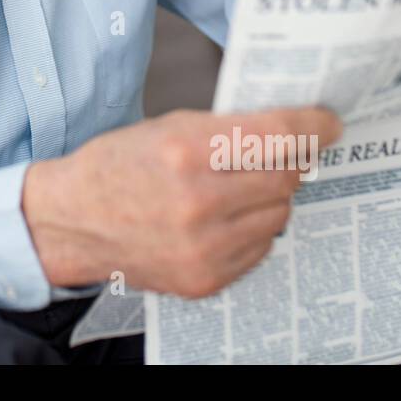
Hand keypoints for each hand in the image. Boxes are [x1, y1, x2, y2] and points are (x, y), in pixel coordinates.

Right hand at [22, 106, 342, 297]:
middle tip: (278, 155)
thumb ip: (226, 129)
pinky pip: (260, 247)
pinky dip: (251, 229)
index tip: (328, 122)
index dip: (313, 125)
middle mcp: (198, 202)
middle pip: (286, 176)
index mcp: (186, 151)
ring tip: (235, 189)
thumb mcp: (166, 127)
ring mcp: (204, 247)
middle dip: (288, 162)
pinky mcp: (205, 278)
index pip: (277, 136)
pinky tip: (222, 219)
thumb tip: (288, 131)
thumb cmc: (118, 166)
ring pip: (278, 214)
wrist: (72, 221)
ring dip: (268, 197)